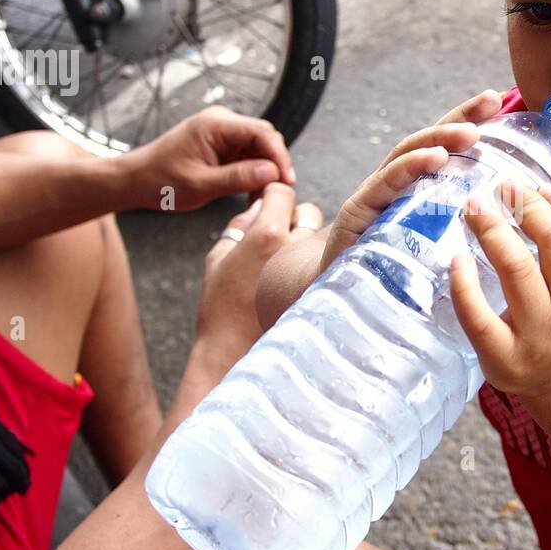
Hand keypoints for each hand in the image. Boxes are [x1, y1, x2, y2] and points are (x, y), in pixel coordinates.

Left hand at [124, 106, 295, 210]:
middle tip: (277, 193)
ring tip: (263, 197)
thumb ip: (237, 177)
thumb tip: (272, 173)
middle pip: (265, 138)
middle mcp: (222, 122)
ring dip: (265, 172)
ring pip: (260, 149)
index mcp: (215, 124)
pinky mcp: (223, 146)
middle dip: (275, 165)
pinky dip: (254, 175)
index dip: (279, 156)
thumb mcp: (200, 184)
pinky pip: (249, 157)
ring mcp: (223, 133)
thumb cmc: (160, 181)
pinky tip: (252, 194)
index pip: (262, 132)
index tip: (287, 181)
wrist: (136, 180)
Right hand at [194, 182, 322, 369]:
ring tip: (296, 265)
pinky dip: (323, 264)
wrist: (234, 357)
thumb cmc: (220, 310)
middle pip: (308, 211)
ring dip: (314, 243)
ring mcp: (313, 270)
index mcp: (266, 236)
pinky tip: (307, 280)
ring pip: (325, 237)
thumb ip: (239, 227)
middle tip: (283, 240)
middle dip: (297, 219)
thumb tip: (257, 206)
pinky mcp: (325, 289)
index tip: (272, 207)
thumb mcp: (218, 261)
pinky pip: (332, 263)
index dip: (274, 197)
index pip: (282, 193)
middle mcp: (295, 248)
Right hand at [316, 89, 504, 273]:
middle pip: (429, 143)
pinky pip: (385, 184)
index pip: (447, 149)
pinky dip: (409, 166)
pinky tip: (434, 157)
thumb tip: (513, 223)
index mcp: (417, 191)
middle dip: (459, 118)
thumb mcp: (435, 252)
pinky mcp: (357, 212)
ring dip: (438, 139)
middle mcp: (396, 186)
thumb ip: (463, 234)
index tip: (499, 102)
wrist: (342, 304)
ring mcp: (376, 196)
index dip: (470, 122)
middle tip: (490, 101)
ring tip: (469, 131)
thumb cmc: (394, 279)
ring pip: (407, 155)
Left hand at [449, 180, 550, 404]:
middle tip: (502, 186)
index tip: (538, 188)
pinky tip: (456, 258)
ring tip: (475, 208)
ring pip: (515, 268)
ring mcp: (541, 342)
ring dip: (491, 228)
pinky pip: (477, 317)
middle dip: (525, 204)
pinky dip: (462, 284)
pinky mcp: (504, 362)